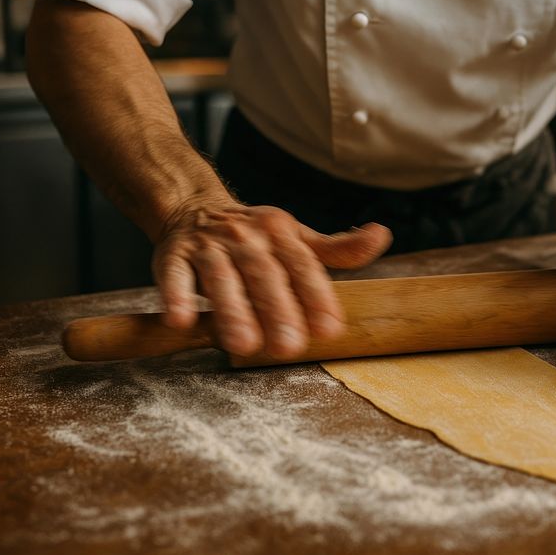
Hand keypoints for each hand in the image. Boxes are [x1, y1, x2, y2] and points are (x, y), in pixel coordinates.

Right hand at [151, 198, 392, 358]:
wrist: (194, 207)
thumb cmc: (255, 235)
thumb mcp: (298, 238)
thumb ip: (338, 248)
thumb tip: (381, 236)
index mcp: (281, 233)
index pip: (302, 266)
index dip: (317, 296)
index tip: (330, 328)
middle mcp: (246, 237)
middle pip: (265, 274)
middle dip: (278, 310)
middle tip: (290, 347)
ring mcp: (208, 245)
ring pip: (222, 277)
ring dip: (232, 310)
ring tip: (243, 345)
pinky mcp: (173, 254)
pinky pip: (173, 275)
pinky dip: (176, 295)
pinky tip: (182, 320)